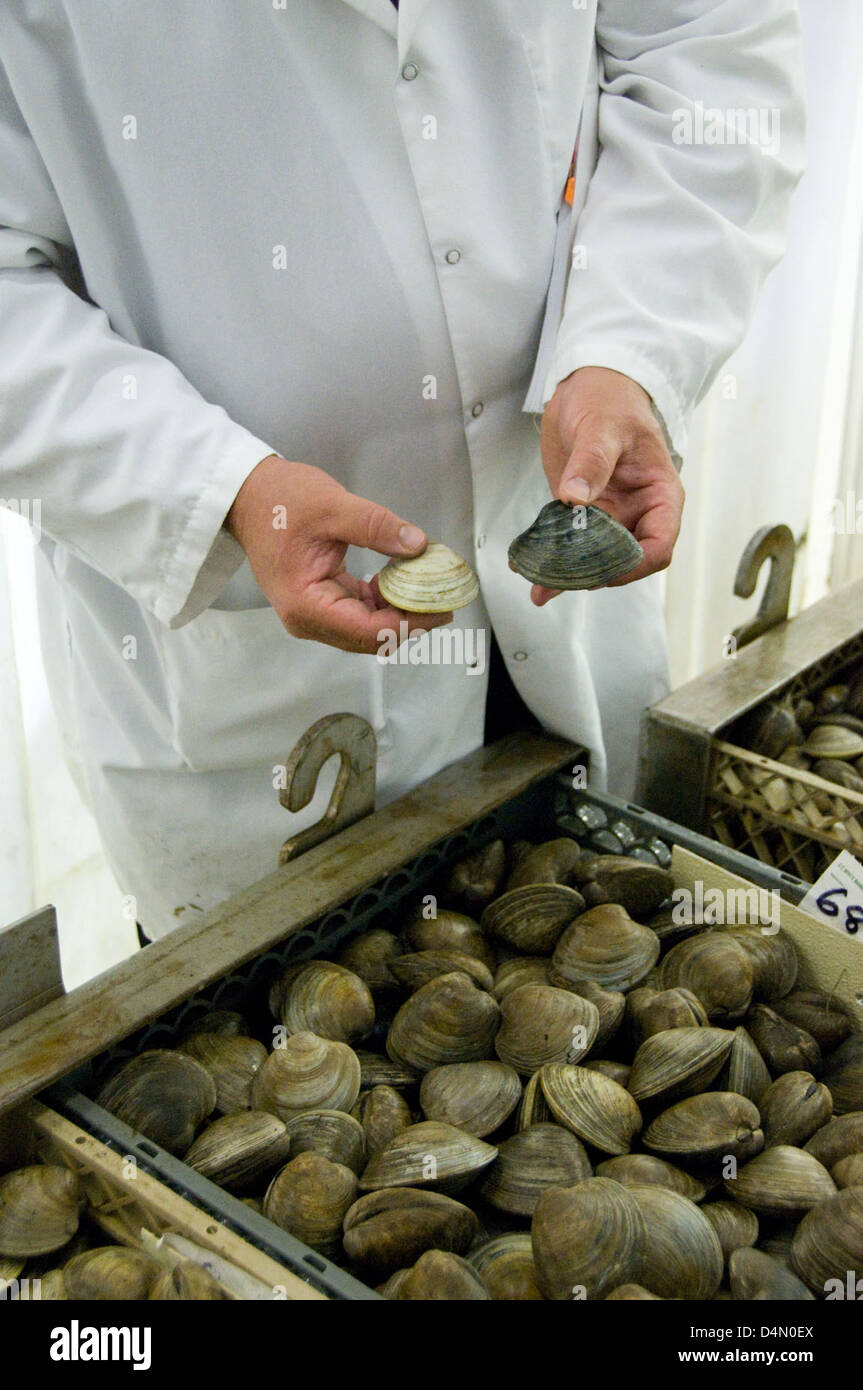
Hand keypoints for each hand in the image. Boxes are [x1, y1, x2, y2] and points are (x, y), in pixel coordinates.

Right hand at [226, 455, 451, 652]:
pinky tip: (402, 582)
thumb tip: (418, 545)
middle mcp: (307, 619)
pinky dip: (383, 602)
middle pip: (370, 637)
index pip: (368, 630)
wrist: (248, 494)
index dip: (410, 623)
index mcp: (306, 605)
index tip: (441, 608)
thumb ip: (377, 527)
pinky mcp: (319, 602)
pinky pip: (358, 614)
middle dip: (409, 621)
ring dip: (399, 613)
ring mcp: (312, 614)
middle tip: (444, 599)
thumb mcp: (333, 506)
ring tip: (429, 589)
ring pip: (367, 629)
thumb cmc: (279, 500)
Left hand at [534, 366, 684, 605]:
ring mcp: (610, 517)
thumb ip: (592, 461)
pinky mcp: (581, 515)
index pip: (658, 546)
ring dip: (568, 574)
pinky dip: (550, 558)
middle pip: (624, 561)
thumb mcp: (602, 425)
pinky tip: (527, 567)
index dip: (633, 564)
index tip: (601, 567)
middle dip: (593, 574)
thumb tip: (576, 496)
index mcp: (659, 496)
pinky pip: (569, 544)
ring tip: (538, 584)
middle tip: (558, 578)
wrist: (588, 388)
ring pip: (594, 560)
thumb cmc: (610, 400)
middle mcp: (638, 513)